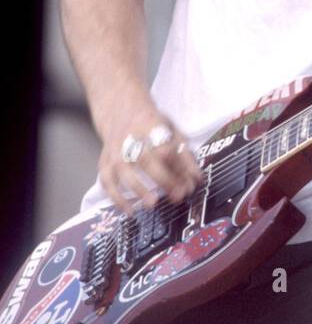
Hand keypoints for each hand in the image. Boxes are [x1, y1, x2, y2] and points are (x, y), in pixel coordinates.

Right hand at [98, 98, 203, 215]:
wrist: (120, 112)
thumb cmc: (151, 125)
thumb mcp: (172, 130)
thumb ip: (185, 154)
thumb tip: (196, 180)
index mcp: (150, 124)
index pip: (165, 147)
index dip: (178, 167)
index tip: (188, 184)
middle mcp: (129, 137)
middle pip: (145, 159)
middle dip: (162, 179)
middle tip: (176, 196)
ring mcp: (114, 151)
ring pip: (123, 171)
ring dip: (138, 189)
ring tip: (153, 204)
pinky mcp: (104, 162)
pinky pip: (107, 183)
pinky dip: (117, 198)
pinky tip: (130, 211)